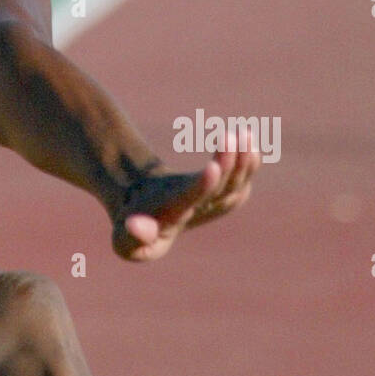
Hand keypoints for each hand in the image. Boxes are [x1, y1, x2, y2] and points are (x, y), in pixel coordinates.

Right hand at [112, 132, 259, 260]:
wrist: (147, 224)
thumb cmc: (132, 230)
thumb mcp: (124, 241)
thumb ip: (130, 238)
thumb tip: (133, 225)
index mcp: (174, 218)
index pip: (194, 201)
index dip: (204, 186)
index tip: (212, 167)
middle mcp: (200, 212)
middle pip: (222, 189)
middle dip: (228, 163)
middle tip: (228, 137)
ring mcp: (215, 203)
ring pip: (237, 183)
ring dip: (242, 158)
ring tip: (242, 134)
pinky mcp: (223, 194)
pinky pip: (244, 179)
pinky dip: (249, 162)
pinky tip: (248, 139)